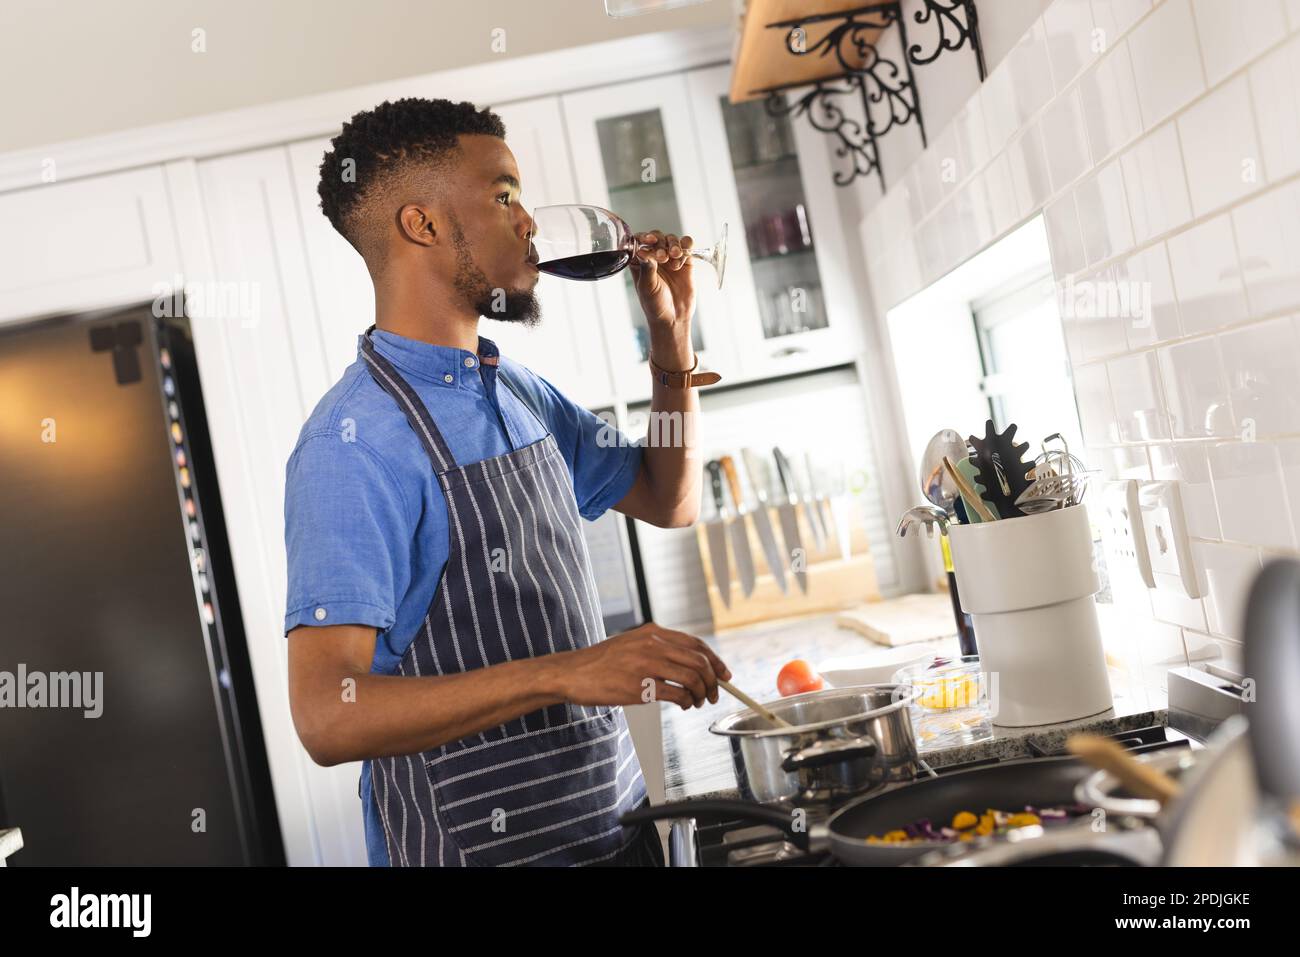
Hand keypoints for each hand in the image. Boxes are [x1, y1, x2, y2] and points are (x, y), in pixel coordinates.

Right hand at [550, 622, 730, 710]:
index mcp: (652, 632)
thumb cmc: (601, 663)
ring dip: (701, 694)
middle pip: (699, 661)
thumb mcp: (631, 644)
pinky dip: (686, 702)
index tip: (724, 674)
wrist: (572, 672)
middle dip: (713, 680)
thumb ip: (657, 648)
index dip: (714, 660)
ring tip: (696, 703)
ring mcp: (646, 664)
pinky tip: (683, 706)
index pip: (695, 644)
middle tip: (714, 694)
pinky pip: (677, 694)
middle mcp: (652, 644)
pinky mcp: (640, 686)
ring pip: (692, 678)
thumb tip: (690, 664)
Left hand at [629, 231, 695, 330]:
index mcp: (640, 261)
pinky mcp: (685, 261)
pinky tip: (681, 261)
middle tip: (662, 257)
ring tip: (675, 258)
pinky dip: (686, 247)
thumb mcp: (647, 286)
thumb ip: (646, 267)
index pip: (639, 241)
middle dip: (660, 243)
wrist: (674, 317)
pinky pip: (687, 245)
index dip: (643, 237)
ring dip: (674, 245)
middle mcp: (654, 256)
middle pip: (657, 237)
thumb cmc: (655, 304)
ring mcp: (670, 257)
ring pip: (672, 239)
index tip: (649, 240)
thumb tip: (643, 250)